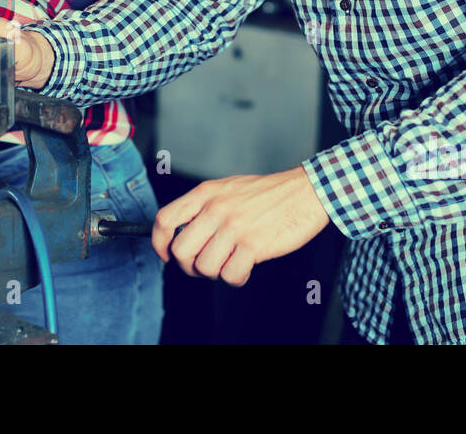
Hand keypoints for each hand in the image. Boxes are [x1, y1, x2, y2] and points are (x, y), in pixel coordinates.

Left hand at [151, 167, 330, 285]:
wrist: (306, 192)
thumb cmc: (268, 193)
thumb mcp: (228, 188)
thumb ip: (204, 206)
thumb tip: (182, 232)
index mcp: (207, 193)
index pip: (165, 219)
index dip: (159, 242)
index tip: (166, 254)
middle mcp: (217, 209)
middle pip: (181, 250)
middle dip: (189, 266)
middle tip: (203, 265)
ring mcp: (235, 227)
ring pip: (204, 267)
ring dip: (215, 273)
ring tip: (229, 263)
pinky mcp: (254, 245)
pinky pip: (230, 275)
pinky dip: (236, 278)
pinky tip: (244, 267)